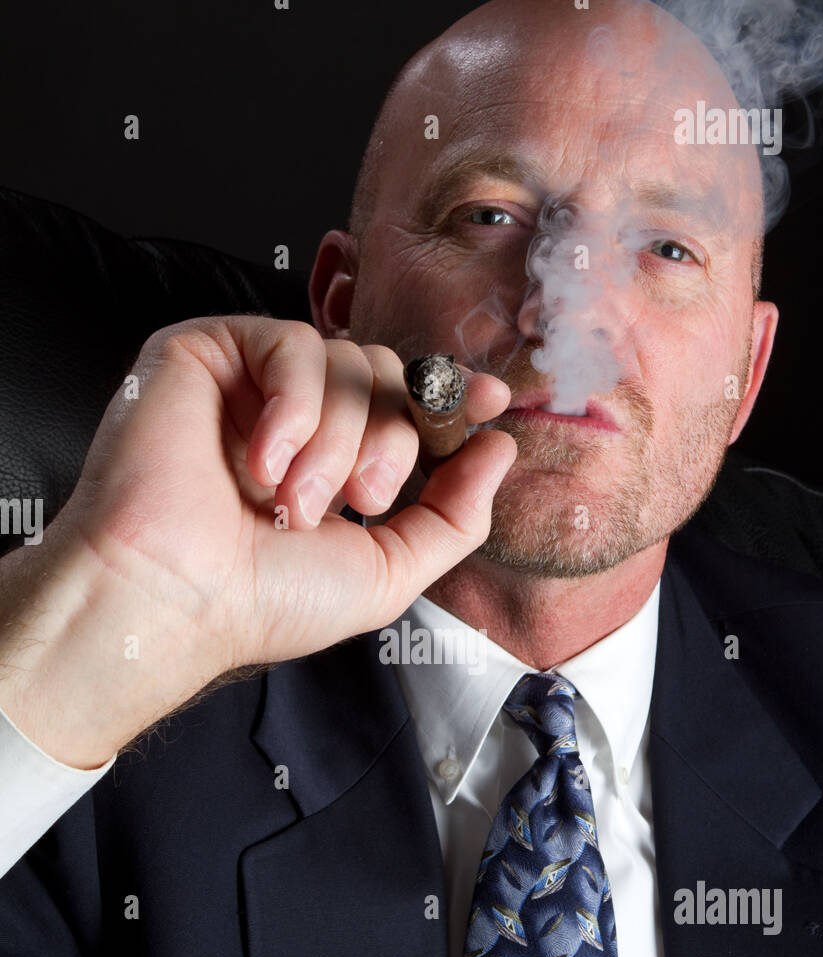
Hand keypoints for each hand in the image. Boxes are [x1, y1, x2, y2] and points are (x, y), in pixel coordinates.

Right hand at [0, 317, 515, 767]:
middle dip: (392, 442)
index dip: (451, 398)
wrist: (177, 600)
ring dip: (336, 440)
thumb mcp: (387, 572)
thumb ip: (453, 516)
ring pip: (348, 361)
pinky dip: (293, 407)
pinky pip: (291, 344)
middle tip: (357, 500)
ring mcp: (252, 386)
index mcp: (333, 467)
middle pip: (388, 378)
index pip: (405, 406)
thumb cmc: (264, 601)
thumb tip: (500, 447)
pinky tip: (261, 463)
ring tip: (293, 501)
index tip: (492, 403)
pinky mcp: (207, 355)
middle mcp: (295, 422)